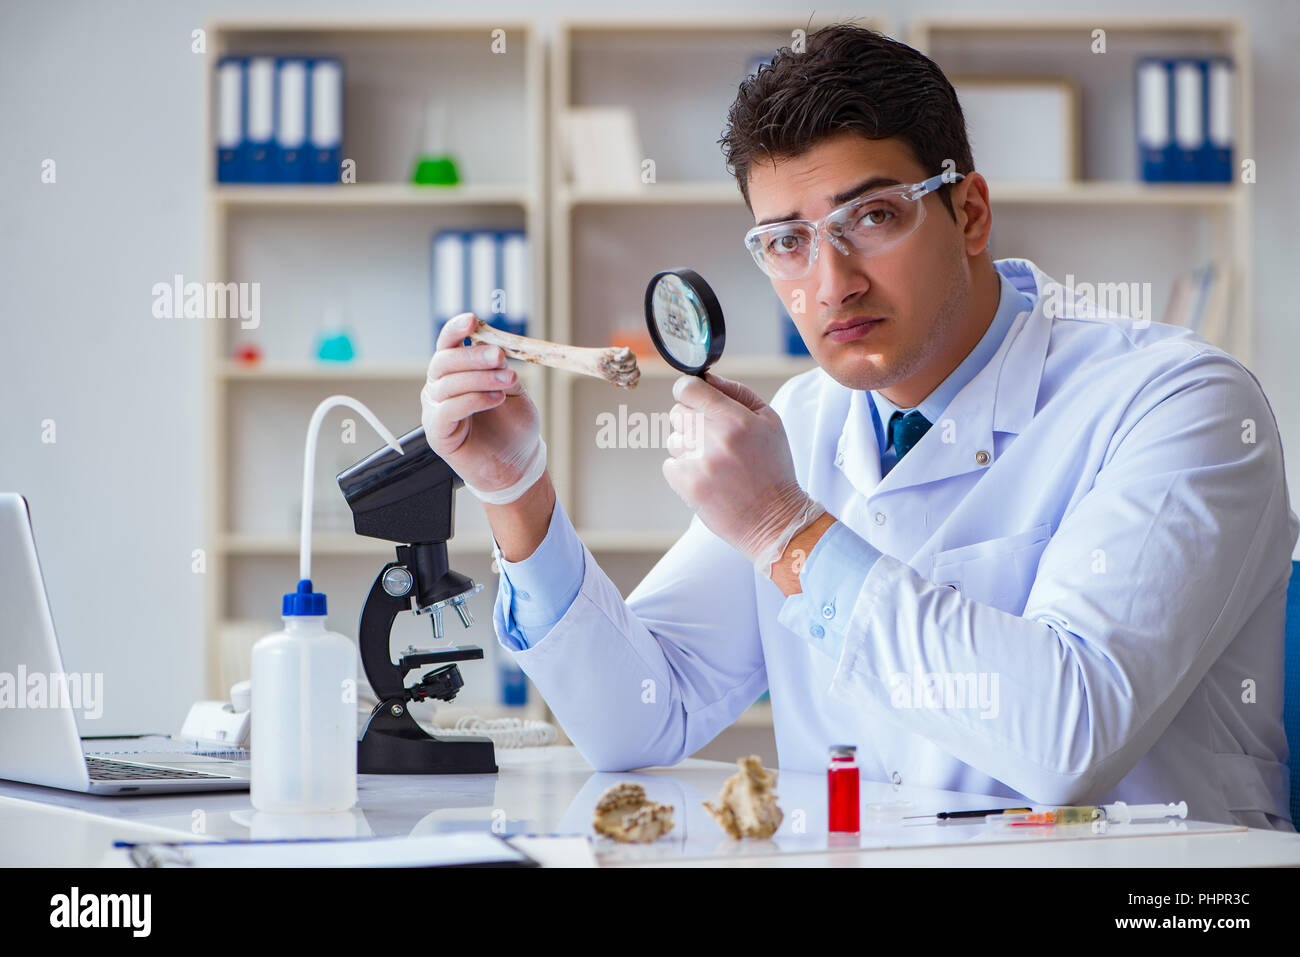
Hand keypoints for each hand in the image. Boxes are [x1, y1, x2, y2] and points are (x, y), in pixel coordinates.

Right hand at [421, 313, 545, 504]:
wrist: (516, 465)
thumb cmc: (513, 427)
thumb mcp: (513, 390)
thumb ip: (502, 369)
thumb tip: (494, 349)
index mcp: (456, 372)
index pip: (448, 344)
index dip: (456, 330)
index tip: (473, 320)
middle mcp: (440, 388)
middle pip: (444, 361)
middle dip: (473, 356)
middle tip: (499, 356)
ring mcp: (435, 410)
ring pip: (448, 384)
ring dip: (480, 378)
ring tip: (507, 380)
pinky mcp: (437, 433)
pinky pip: (448, 410)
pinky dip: (473, 400)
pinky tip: (495, 399)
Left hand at [662, 372, 824, 576]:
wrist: (775, 519)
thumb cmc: (774, 468)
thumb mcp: (769, 422)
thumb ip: (736, 393)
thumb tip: (706, 378)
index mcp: (735, 419)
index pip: (687, 388)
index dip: (689, 391)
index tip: (694, 398)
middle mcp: (714, 438)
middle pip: (677, 412)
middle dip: (692, 421)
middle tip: (714, 439)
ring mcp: (697, 463)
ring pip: (673, 439)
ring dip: (689, 447)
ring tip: (716, 463)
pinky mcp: (686, 485)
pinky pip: (670, 464)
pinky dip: (684, 470)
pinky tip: (708, 478)